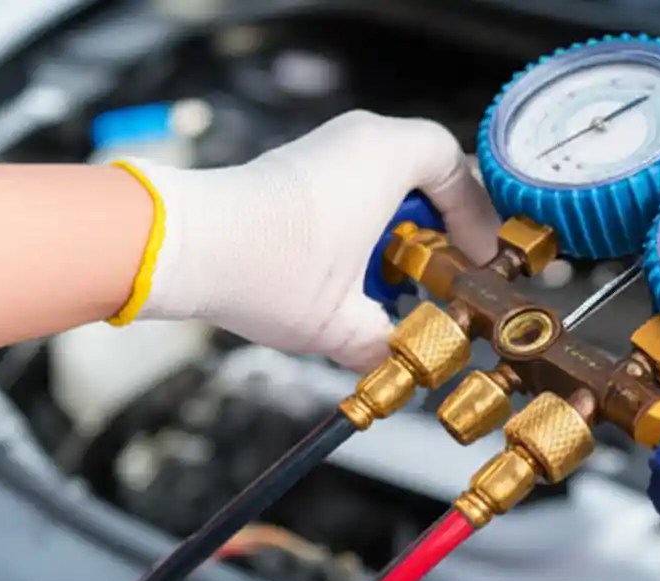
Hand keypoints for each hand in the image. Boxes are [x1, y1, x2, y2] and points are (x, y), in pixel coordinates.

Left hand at [116, 110, 499, 370]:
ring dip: (402, 228)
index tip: (479, 257)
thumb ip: (387, 343)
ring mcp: (324, 149)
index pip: (458, 169)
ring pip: (390, 180)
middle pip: (428, 171)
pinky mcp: (296, 169)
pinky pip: (355, 186)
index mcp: (386, 157)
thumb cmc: (259, 263)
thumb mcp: (342, 323)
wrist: (180, 248)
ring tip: (398, 280)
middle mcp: (358, 140)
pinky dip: (368, 225)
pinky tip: (357, 273)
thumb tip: (404, 360)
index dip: (478, 217)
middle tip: (445, 270)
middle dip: (442, 226)